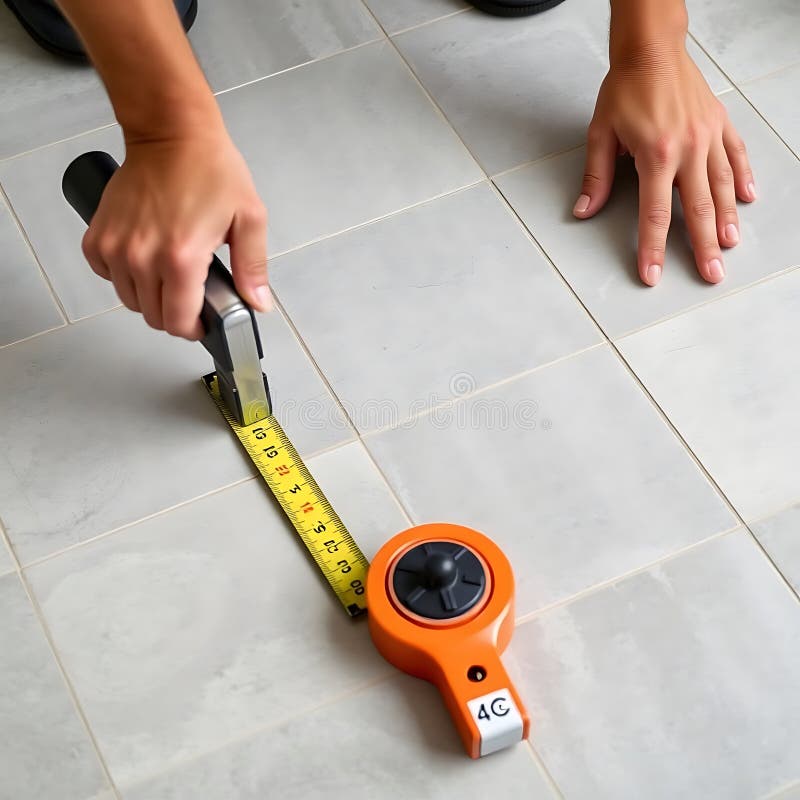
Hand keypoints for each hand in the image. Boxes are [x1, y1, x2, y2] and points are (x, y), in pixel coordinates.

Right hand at [82, 128, 268, 338]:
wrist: (171, 133)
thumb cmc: (209, 168)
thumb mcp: (248, 218)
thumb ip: (253, 267)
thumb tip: (258, 303)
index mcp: (181, 258)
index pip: (177, 322)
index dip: (192, 329)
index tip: (201, 323)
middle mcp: (143, 256)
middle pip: (152, 316)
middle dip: (174, 314)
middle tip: (191, 295)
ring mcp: (116, 247)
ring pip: (129, 299)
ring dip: (149, 296)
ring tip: (169, 274)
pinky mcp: (98, 234)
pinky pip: (106, 274)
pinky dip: (123, 276)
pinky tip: (144, 260)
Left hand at [574, 45, 755, 285]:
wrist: (651, 50)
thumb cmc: (625, 89)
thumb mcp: (601, 134)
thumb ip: (597, 177)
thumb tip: (583, 211)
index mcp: (656, 155)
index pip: (654, 214)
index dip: (652, 248)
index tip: (652, 275)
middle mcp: (688, 149)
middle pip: (697, 209)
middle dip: (702, 247)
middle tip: (711, 275)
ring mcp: (708, 136)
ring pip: (722, 186)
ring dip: (727, 219)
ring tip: (729, 245)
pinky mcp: (719, 123)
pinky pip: (736, 155)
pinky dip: (742, 178)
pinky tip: (747, 199)